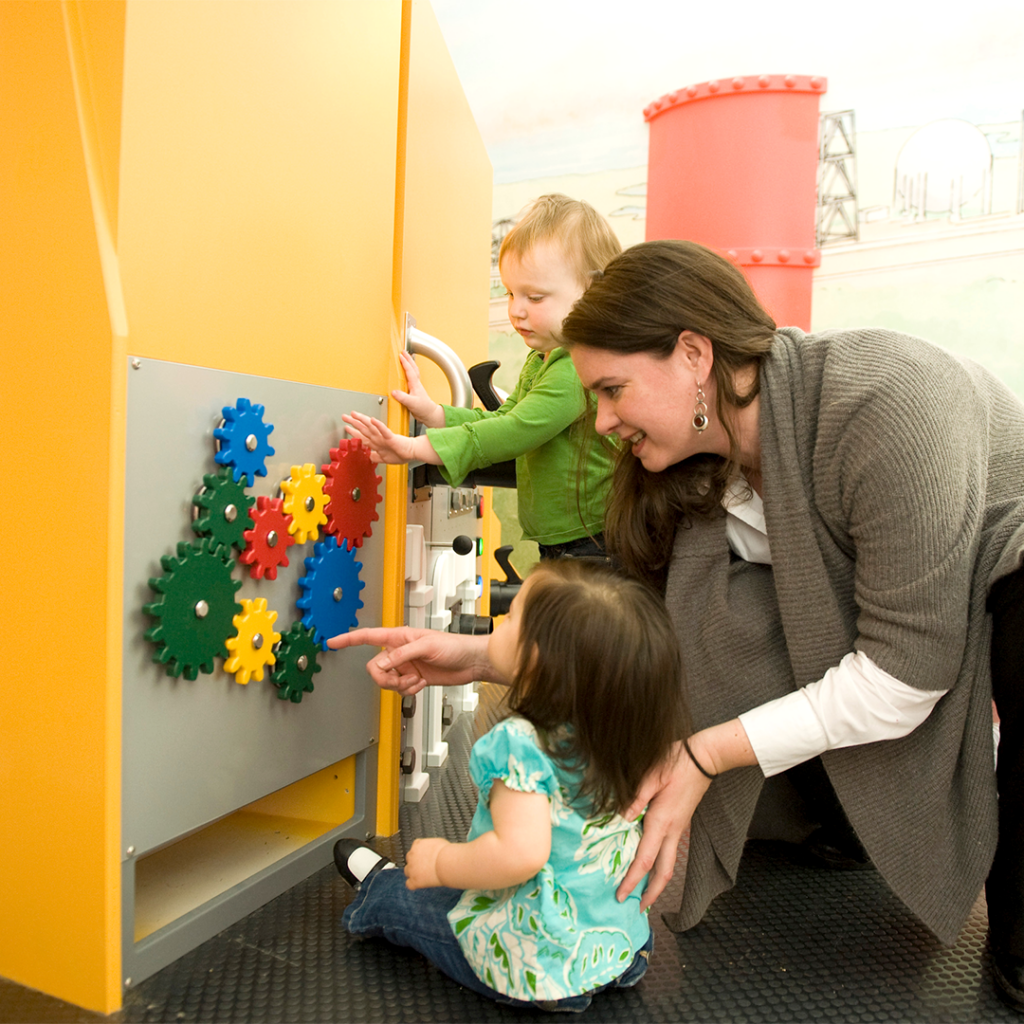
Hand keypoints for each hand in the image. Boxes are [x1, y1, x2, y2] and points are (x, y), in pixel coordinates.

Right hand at [327, 627, 499, 692]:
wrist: (470, 663)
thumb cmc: (455, 646)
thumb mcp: (427, 646)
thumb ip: (403, 654)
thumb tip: (383, 662)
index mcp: (400, 637)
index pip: (368, 636)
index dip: (349, 639)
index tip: (332, 642)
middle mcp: (400, 651)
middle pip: (375, 667)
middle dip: (385, 677)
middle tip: (400, 678)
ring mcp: (406, 666)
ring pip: (386, 681)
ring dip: (400, 685)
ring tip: (415, 680)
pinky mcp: (413, 679)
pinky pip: (399, 690)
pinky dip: (409, 690)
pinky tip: (421, 683)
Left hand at [341, 411, 414, 463]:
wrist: (412, 452)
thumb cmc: (401, 454)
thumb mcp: (384, 459)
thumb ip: (375, 457)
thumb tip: (367, 457)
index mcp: (376, 443)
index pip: (362, 436)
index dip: (353, 432)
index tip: (346, 427)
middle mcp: (378, 438)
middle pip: (363, 429)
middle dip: (353, 422)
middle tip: (345, 416)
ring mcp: (383, 437)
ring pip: (371, 427)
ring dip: (362, 420)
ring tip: (354, 414)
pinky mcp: (391, 437)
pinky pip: (383, 430)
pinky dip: (378, 425)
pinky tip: (372, 420)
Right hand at [393, 351, 444, 427]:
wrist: (429, 415)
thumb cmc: (424, 409)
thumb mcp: (412, 403)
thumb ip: (403, 397)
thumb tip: (394, 392)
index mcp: (415, 385)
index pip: (410, 371)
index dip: (405, 362)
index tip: (400, 355)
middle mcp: (416, 384)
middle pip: (413, 368)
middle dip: (408, 359)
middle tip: (403, 351)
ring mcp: (416, 387)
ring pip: (413, 372)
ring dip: (409, 364)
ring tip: (404, 358)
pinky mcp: (414, 392)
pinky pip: (410, 379)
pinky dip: (408, 373)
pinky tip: (404, 374)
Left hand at [405, 837, 450, 888]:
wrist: (447, 863)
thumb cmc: (446, 852)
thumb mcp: (438, 842)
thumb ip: (431, 845)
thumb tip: (434, 849)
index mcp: (417, 845)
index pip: (415, 847)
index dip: (420, 853)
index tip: (427, 856)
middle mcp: (411, 855)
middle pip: (409, 859)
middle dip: (415, 862)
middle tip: (426, 866)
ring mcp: (411, 868)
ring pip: (407, 871)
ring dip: (413, 873)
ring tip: (425, 875)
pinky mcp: (414, 880)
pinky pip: (409, 884)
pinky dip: (413, 884)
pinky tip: (421, 884)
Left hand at [616, 741, 711, 911]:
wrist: (704, 758)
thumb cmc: (676, 762)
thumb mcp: (651, 775)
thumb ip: (635, 798)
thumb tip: (621, 818)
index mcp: (661, 822)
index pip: (645, 860)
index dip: (632, 880)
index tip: (620, 895)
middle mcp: (672, 831)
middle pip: (664, 872)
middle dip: (652, 893)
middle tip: (638, 908)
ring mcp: (678, 828)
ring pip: (668, 863)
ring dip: (657, 881)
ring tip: (643, 892)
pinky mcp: (681, 822)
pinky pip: (669, 850)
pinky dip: (660, 864)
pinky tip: (650, 862)